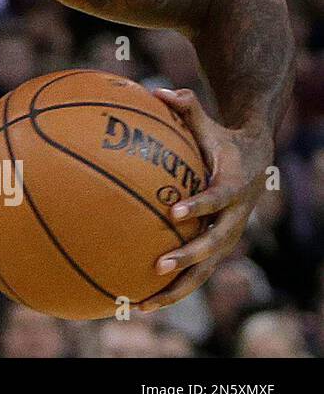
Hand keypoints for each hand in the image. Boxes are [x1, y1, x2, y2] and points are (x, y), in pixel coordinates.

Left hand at [138, 87, 274, 312]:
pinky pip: (195, 273)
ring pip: (206, 270)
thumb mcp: (209, 123)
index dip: (200, 204)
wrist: (255, 159)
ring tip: (144, 304)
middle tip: (158, 265)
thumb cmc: (220, 138)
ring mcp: (226, 236)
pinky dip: (172, 289)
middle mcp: (233, 217)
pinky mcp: (216, 247)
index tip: (175, 211)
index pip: (218, 198)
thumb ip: (186, 106)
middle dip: (188, 257)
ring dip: (178, 288)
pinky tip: (139, 301)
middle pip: (215, 244)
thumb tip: (157, 88)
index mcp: (232, 186)